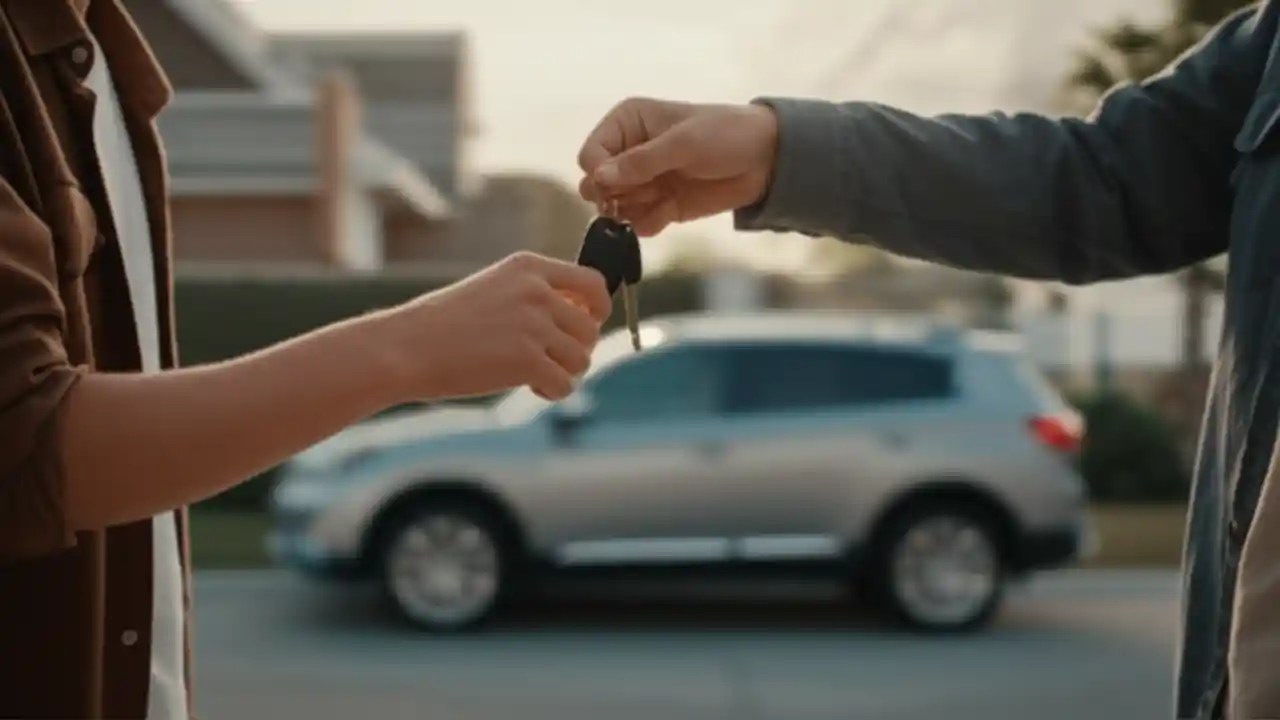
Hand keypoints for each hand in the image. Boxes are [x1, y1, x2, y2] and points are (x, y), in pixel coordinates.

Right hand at [389, 252, 611, 401]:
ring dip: (565, 372)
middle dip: (578, 349)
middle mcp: (536, 291)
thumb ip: (535, 296)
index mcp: (528, 266)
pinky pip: (565, 384)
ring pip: (581, 358)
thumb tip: (585, 319)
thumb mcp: (494, 289)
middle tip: (552, 360)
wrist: (405, 347)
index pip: (594, 282)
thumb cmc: (444, 324)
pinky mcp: (527, 360)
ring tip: (536, 375)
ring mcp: (533, 325)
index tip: (585, 324)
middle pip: (590, 327)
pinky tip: (531, 388)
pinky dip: (552, 391)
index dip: (597, 309)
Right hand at [577, 98, 778, 236]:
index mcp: (627, 122)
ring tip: (661, 201)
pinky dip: (648, 223)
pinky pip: (638, 223)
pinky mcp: (660, 205)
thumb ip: (640, 162)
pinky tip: (669, 213)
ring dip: (631, 212)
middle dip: (611, 197)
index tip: (613, 186)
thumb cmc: (725, 135)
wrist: (766, 160)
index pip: (591, 153)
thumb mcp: (683, 144)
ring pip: (615, 207)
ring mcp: (644, 181)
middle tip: (634, 199)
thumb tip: (597, 178)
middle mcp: (629, 151)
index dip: (598, 173)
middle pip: (596, 184)